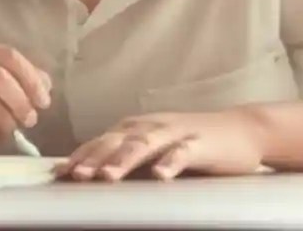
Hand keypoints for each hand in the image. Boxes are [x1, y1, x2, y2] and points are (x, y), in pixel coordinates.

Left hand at [58, 109, 267, 181]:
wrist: (243, 129)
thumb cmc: (192, 141)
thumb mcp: (155, 146)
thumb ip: (127, 156)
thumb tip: (92, 173)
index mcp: (136, 128)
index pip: (101, 141)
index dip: (80, 156)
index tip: (58, 174)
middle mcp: (151, 126)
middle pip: (116, 142)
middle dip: (93, 158)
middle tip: (74, 176)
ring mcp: (176, 133)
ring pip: (144, 145)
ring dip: (124, 160)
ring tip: (107, 176)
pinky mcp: (201, 143)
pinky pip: (183, 153)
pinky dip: (170, 163)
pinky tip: (160, 176)